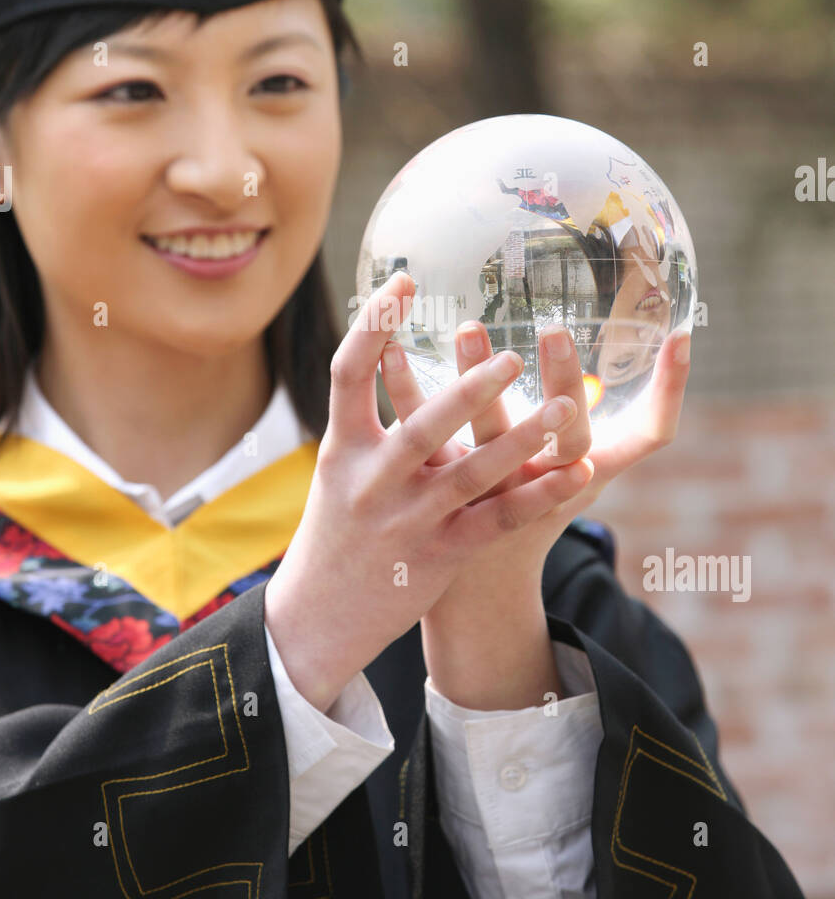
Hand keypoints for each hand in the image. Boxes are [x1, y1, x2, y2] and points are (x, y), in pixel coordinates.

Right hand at [263, 272, 592, 711]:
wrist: (317, 616)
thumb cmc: (336, 528)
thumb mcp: (338, 471)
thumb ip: (369, 425)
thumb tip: (394, 356)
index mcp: (342, 448)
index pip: (349, 374)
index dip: (374, 325)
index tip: (405, 282)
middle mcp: (372, 481)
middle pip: (423, 426)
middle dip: (469, 392)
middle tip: (513, 357)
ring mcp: (408, 519)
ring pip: (472, 474)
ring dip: (524, 437)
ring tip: (568, 406)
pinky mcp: (440, 554)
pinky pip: (499, 519)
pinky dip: (540, 493)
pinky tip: (579, 471)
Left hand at [380, 321, 690, 706]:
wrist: (473, 583)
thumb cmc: (543, 506)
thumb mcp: (597, 468)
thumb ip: (645, 413)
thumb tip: (683, 339)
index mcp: (568, 480)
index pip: (600, 438)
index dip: (629, 394)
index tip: (632, 339)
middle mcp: (521, 486)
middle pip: (538, 439)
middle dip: (551, 384)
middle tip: (553, 331)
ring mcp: (469, 488)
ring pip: (471, 435)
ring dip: (469, 380)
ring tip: (467, 326)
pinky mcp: (423, 482)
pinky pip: (411, 434)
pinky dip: (402, 388)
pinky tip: (390, 345)